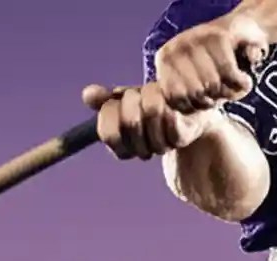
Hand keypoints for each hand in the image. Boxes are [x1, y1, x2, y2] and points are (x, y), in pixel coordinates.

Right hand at [82, 83, 219, 160]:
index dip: (111, 113)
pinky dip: (169, 101)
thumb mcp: (125, 99)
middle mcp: (142, 150)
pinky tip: (172, 102)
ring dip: (153, 96)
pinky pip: (172, 115)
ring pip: (152, 111)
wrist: (189, 113)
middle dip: (134, 100)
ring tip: (158, 97)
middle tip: (142, 96)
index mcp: (123, 144)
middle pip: (130, 120)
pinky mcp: (184, 135)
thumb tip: (87, 94)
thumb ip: (105, 99)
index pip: (107, 133)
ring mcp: (163, 146)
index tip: (121, 101)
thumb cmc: (152, 105)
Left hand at [153, 13, 267, 113]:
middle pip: (196, 94)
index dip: (195, 106)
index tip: (206, 99)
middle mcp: (177, 47)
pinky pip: (230, 74)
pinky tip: (244, 79)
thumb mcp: (196, 83)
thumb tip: (183, 112)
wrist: (242, 30)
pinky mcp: (218, 37)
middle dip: (213, 99)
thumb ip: (187, 98)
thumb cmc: (217, 66)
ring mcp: (196, 39)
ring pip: (213, 85)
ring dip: (229, 92)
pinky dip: (242, 82)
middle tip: (222, 90)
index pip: (175, 99)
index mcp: (165, 60)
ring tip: (233, 83)